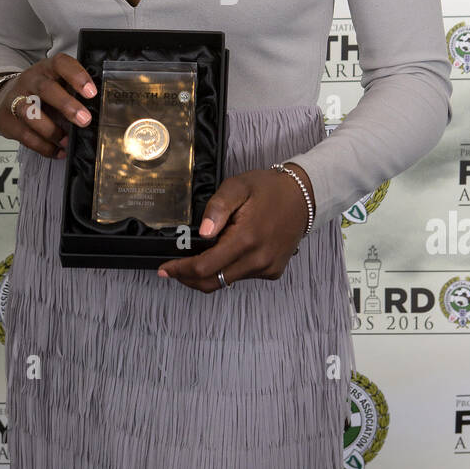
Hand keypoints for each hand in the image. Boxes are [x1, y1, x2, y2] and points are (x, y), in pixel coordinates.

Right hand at [0, 52, 95, 159]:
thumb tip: (98, 109)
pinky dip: (44, 147)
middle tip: (85, 120)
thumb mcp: (55, 81)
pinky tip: (58, 151)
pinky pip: (25, 136)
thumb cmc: (40, 91)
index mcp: (46, 68)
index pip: (61, 64)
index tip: (91, 92)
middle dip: (66, 105)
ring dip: (52, 130)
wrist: (4, 96)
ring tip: (67, 141)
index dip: (77, 76)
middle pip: (46, 89)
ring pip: (31, 113)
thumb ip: (73, 90)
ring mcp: (16, 99)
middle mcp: (30, 81)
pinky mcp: (7, 120)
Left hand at [157, 164, 314, 292]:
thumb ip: (218, 208)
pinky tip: (227, 252)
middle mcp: (258, 259)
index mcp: (246, 239)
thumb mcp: (238, 187)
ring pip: (227, 281)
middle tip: (173, 270)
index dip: (181, 270)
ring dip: (209, 274)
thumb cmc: (269, 189)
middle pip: (213, 282)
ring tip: (200, 255)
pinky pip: (242, 276)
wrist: (304, 196)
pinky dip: (228, 270)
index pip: (205, 267)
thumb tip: (203, 232)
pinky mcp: (273, 271)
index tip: (165, 270)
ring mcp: (267, 268)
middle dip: (189, 278)